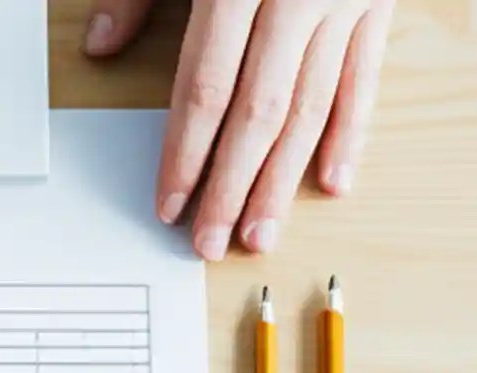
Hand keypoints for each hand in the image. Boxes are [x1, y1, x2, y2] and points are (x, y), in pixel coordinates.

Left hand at [85, 0, 394, 259]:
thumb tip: (97, 47)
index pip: (206, 90)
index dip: (184, 153)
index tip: (167, 202)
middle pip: (259, 114)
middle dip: (229, 186)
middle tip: (208, 243)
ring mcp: (345, 2)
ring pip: (312, 108)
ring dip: (284, 179)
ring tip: (260, 231)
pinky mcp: (379, 4)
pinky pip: (366, 80)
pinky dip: (351, 133)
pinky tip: (334, 181)